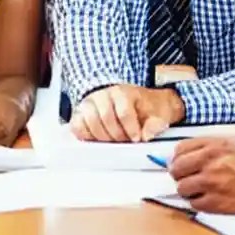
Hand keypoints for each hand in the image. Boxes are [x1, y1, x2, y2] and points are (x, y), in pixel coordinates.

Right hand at [69, 85, 184, 141]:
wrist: (135, 105)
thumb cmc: (145, 109)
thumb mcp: (157, 113)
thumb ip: (155, 124)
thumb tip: (147, 135)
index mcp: (122, 92)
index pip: (123, 112)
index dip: (131, 129)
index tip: (136, 139)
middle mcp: (103, 95)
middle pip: (105, 117)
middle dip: (117, 135)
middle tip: (125, 141)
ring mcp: (89, 104)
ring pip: (89, 122)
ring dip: (103, 137)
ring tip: (113, 141)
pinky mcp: (80, 114)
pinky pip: (77, 126)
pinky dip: (86, 136)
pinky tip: (98, 140)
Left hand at [169, 139, 234, 214]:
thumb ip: (210, 147)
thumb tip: (184, 157)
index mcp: (216, 145)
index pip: (180, 150)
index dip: (178, 159)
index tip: (181, 164)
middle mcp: (211, 162)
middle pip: (177, 170)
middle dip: (180, 175)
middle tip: (188, 179)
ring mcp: (213, 183)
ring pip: (183, 188)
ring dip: (189, 190)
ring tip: (201, 190)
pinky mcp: (218, 202)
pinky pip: (195, 204)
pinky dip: (199, 202)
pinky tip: (209, 199)